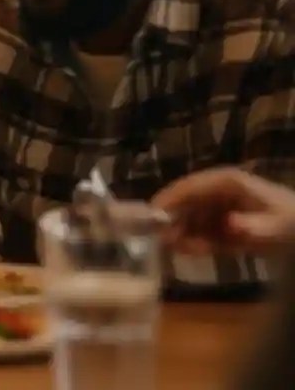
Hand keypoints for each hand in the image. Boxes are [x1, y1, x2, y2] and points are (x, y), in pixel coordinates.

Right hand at [152, 167, 294, 254]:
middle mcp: (215, 190)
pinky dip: (195, 241)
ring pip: (188, 218)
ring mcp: (215, 206)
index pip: (189, 186)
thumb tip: (229, 224)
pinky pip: (197, 230)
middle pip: (183, 202)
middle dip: (173, 221)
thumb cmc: (290, 225)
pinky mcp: (217, 222)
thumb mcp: (275, 227)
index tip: (151, 216)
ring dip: (184, 234)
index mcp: (226, 182)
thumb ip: (252, 227)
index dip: (169, 200)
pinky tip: (201, 251)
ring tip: (190, 251)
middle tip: (164, 241)